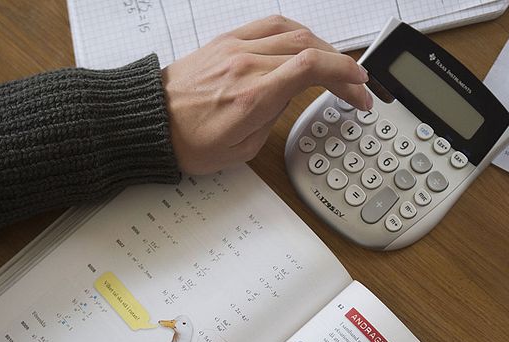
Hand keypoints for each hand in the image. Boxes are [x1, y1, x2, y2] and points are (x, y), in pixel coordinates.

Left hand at [161, 15, 372, 173]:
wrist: (148, 123)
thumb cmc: (188, 141)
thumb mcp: (243, 149)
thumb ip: (274, 118)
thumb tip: (290, 96)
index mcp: (253, 95)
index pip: (312, 67)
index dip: (346, 75)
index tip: (360, 91)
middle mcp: (245, 64)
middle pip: (310, 48)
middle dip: (342, 66)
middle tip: (355, 86)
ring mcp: (235, 47)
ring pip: (294, 32)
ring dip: (324, 47)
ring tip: (335, 65)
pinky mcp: (226, 41)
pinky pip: (270, 25)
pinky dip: (297, 32)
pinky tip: (306, 43)